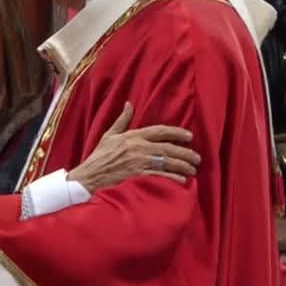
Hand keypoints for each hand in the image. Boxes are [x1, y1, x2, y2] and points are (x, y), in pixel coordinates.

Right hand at [67, 101, 199, 192]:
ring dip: (183, 166)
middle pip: (168, 148)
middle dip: (185, 152)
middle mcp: (138, 148)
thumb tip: (129, 104)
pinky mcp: (138, 176)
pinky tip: (182, 180)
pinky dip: (173, 178)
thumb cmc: (98, 158)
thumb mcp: (109, 136)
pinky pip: (161, 176)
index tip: (189, 136)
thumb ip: (122, 120)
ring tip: (193, 169)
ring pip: (167, 162)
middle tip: (197, 157)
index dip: (176, 132)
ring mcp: (139, 163)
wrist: (89, 177)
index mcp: (132, 136)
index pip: (159, 131)